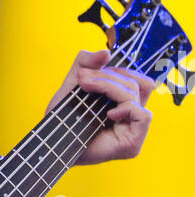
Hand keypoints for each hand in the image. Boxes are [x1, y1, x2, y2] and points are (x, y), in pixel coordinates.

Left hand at [44, 49, 154, 164]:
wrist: (52, 143)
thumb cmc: (63, 119)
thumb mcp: (72, 83)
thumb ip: (85, 63)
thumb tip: (106, 52)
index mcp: (122, 103)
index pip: (135, 78)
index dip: (116, 70)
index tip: (86, 73)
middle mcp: (130, 116)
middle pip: (135, 83)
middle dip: (107, 77)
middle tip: (82, 80)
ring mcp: (132, 131)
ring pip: (136, 94)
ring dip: (109, 87)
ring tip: (86, 88)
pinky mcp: (132, 144)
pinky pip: (143, 115)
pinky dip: (126, 109)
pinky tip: (108, 114)